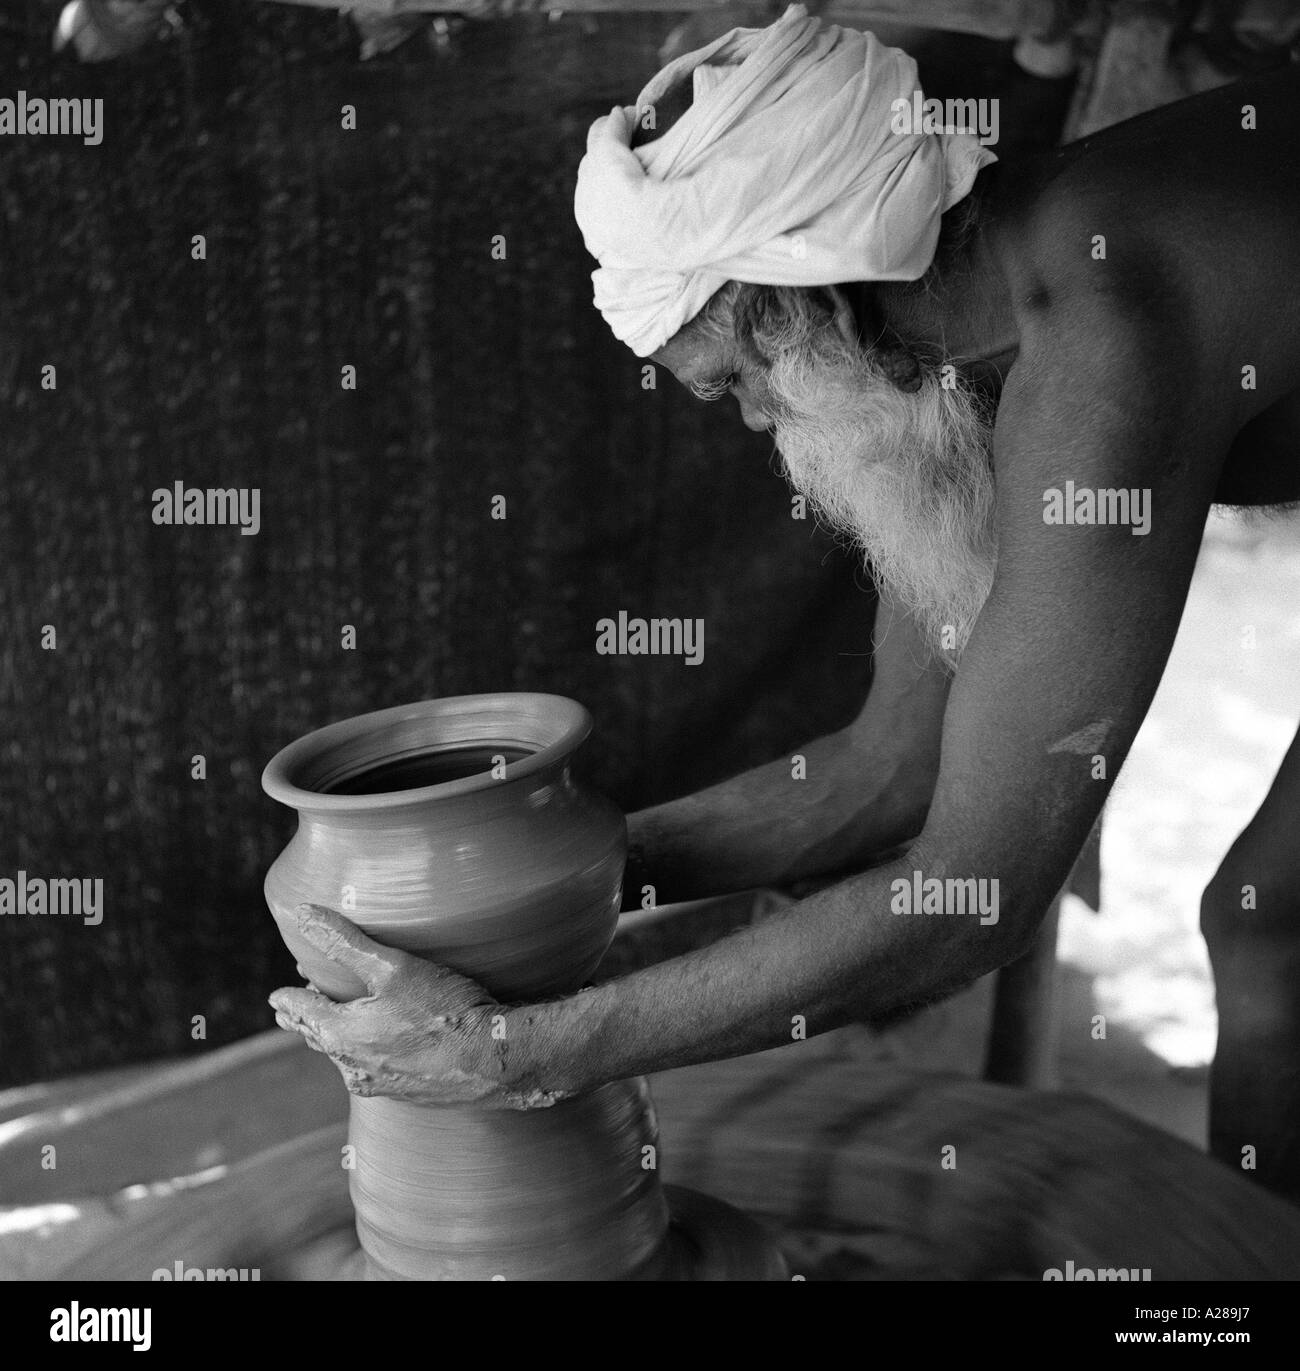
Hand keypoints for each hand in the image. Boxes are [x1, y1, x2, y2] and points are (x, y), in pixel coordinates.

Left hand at [268, 904, 561, 1108]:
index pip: (300, 1012)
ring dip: (336, 1038)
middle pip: (318, 1038)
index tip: (276, 996)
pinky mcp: (404, 1095)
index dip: (287, 999)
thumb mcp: (393, 965)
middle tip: (293, 1011)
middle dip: (305, 1021)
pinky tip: (382, 1047)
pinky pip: (372, 1071)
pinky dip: (366, 1054)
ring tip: (336, 1025)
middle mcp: (351, 1066)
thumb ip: (346, 941)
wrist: (492, 1061)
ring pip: (345, 1058)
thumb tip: (304, 915)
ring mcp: (377, 1085)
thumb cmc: (443, 1010)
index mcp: (340, 1034)